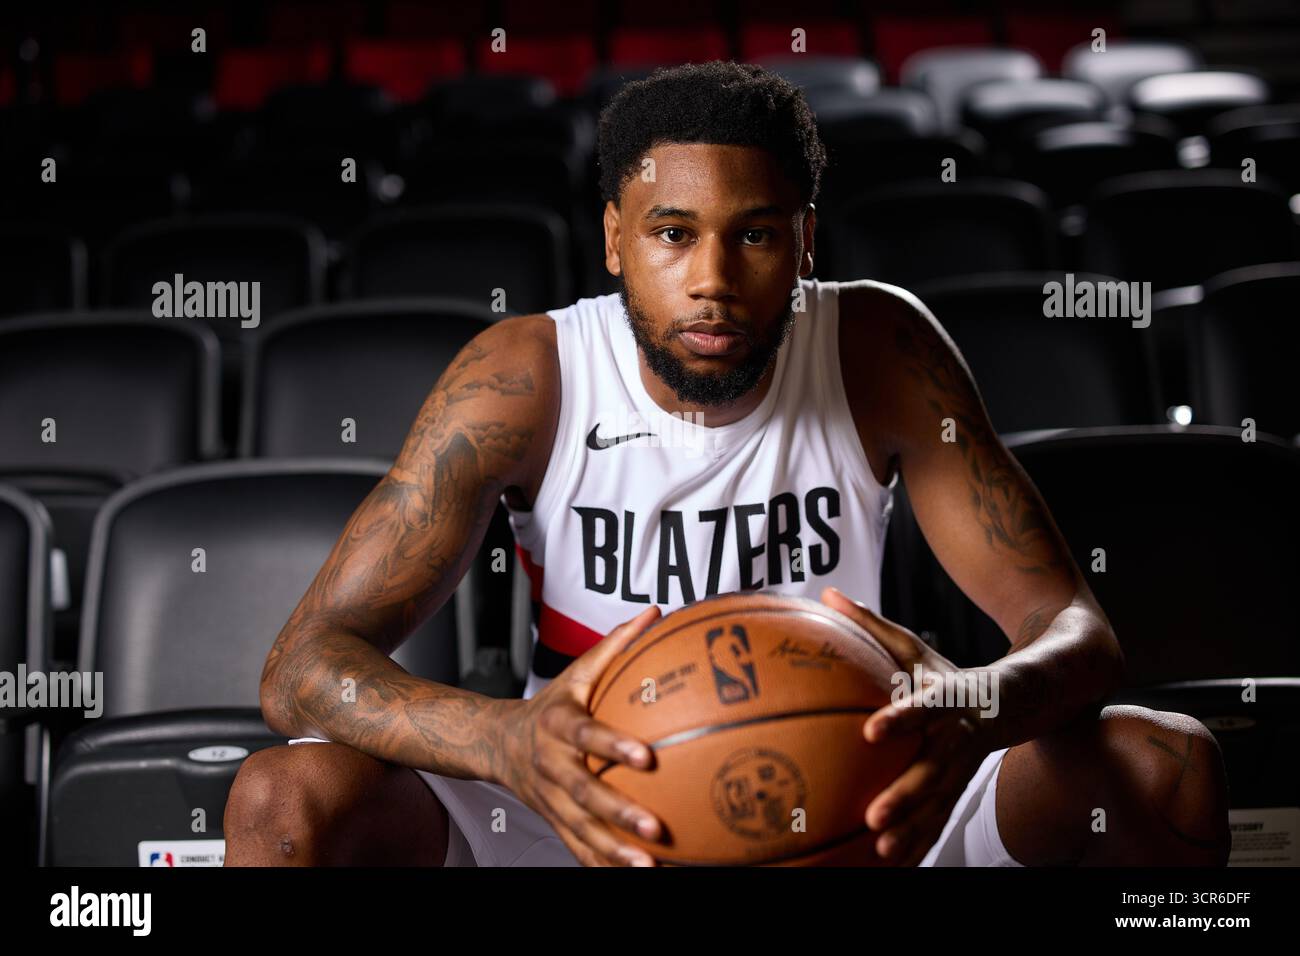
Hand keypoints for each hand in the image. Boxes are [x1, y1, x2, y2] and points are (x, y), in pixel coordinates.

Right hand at [497, 605, 665, 865]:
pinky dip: (603, 866)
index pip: (587, 735)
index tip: (646, 757)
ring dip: (614, 851)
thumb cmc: (551, 706)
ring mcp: (551, 800)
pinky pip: (579, 849)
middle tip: (654, 826)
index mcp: (559, 726)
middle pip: (583, 793)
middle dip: (618, 811)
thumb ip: (616, 645)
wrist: (497, 742)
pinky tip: (638, 876)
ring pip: (581, 830)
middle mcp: (552, 766)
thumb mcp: (577, 672)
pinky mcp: (555, 823)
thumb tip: (656, 612)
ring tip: (649, 867)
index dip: (613, 746)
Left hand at [821, 586, 993, 865]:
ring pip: (938, 805)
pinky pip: (937, 823)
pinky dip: (918, 846)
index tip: (872, 731)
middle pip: (934, 770)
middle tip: (873, 816)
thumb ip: (871, 624)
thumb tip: (827, 592)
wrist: (1020, 701)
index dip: (903, 718)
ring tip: (882, 851)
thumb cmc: (950, 673)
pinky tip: (892, 866)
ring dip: (913, 831)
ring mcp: (963, 770)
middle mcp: (960, 738)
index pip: (926, 707)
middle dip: (906, 796)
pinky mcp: (959, 791)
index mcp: (950, 699)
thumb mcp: (915, 646)